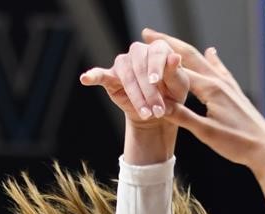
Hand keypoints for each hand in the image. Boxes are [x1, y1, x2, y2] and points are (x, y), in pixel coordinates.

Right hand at [80, 38, 186, 163]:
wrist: (157, 112)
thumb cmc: (172, 95)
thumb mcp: (179, 86)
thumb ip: (175, 72)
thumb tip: (175, 57)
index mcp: (159, 48)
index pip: (156, 51)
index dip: (155, 66)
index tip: (156, 81)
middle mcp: (139, 51)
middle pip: (140, 65)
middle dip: (149, 90)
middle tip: (158, 111)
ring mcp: (123, 63)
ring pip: (126, 74)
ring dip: (136, 96)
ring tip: (146, 114)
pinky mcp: (111, 77)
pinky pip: (100, 74)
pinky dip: (92, 76)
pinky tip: (85, 78)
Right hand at [139, 29, 264, 174]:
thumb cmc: (238, 143)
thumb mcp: (206, 132)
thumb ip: (182, 117)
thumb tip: (159, 105)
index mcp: (210, 89)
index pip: (177, 70)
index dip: (157, 61)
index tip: (139, 50)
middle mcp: (219, 81)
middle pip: (189, 55)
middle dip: (167, 43)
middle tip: (148, 33)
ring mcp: (228, 85)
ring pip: (202, 60)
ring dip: (184, 49)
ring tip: (169, 39)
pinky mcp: (234, 92)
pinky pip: (220, 69)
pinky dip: (212, 59)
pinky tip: (211, 52)